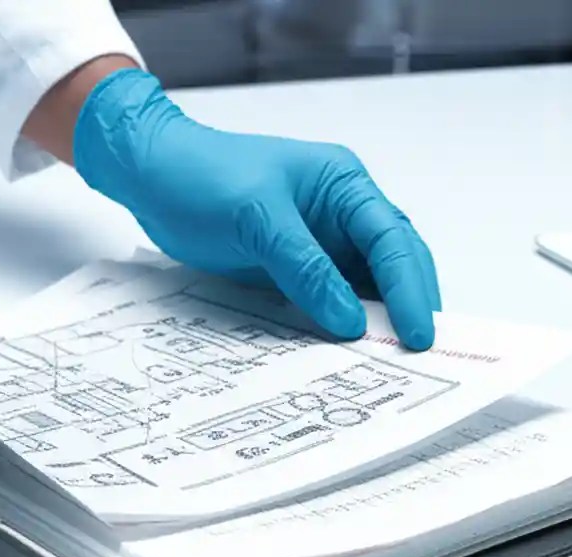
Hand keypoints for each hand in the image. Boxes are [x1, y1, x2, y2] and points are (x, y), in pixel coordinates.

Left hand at [72, 68, 440, 347]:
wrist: (151, 175)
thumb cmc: (201, 175)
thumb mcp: (256, 218)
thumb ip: (305, 268)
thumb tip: (349, 318)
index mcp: (344, 186)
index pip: (393, 241)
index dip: (411, 288)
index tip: (420, 333)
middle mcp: (341, 215)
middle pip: (393, 265)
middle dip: (408, 307)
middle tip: (420, 356)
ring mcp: (320, 244)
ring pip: (365, 288)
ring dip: (376, 323)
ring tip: (393, 365)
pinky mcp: (295, 269)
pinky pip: (328, 301)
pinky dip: (339, 327)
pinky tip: (345, 355)